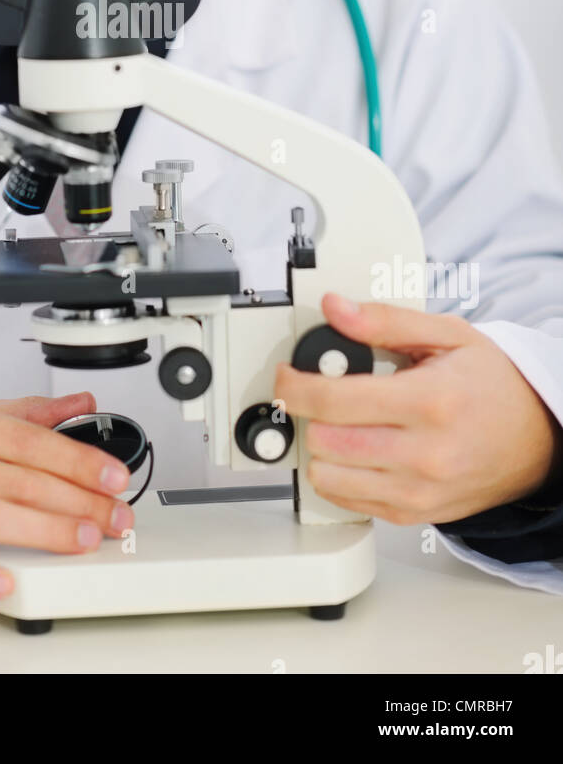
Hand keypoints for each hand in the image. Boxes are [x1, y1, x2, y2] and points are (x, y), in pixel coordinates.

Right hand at [0, 392, 132, 602]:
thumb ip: (20, 413)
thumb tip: (80, 404)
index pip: (25, 439)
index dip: (76, 458)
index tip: (113, 475)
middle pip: (17, 481)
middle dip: (77, 500)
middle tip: (116, 514)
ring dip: (47, 533)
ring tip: (87, 539)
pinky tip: (9, 582)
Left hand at [275, 293, 562, 524]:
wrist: (536, 438)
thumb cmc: (494, 386)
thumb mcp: (448, 335)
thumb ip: (385, 321)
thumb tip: (336, 309)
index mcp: (430, 402)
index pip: (335, 401)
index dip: (296, 385)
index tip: (287, 376)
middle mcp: (425, 454)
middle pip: (325, 441)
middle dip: (309, 413)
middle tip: (320, 393)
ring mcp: (419, 490)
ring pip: (329, 477)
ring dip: (320, 446)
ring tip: (338, 422)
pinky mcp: (413, 513)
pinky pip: (348, 502)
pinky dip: (338, 474)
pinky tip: (354, 449)